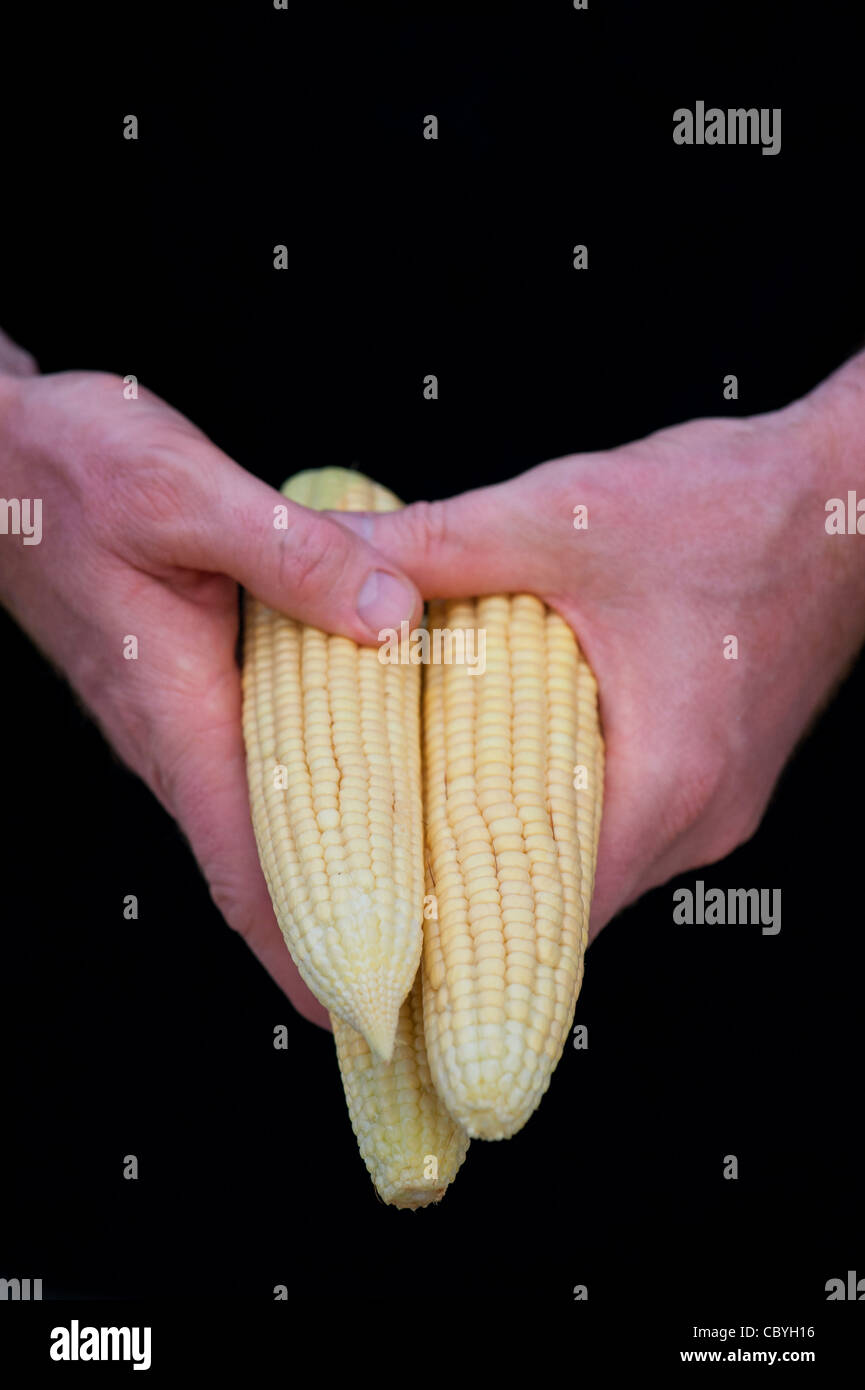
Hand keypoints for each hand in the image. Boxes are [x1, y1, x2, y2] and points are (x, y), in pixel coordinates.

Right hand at [0, 362, 421, 1026]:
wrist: (0, 455)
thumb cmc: (72, 469)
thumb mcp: (184, 490)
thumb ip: (291, 553)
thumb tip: (391, 614)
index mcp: (179, 717)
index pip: (248, 868)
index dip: (307, 950)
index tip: (369, 1017)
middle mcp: (175, 741)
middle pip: (258, 873)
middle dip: (330, 939)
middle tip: (420, 984)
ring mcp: (175, 723)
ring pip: (258, 829)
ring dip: (326, 879)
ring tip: (411, 911)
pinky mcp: (181, 693)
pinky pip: (255, 774)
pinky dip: (310, 807)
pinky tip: (371, 792)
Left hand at [330, 372, 864, 937]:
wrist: (847, 497)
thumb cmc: (729, 506)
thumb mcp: (560, 517)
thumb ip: (430, 545)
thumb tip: (322, 555)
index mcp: (666, 781)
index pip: (539, 919)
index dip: (448, 933)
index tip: (375, 933)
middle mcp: (698, 820)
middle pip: (558, 907)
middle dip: (463, 897)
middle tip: (372, 881)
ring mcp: (716, 806)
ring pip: (589, 871)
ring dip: (511, 855)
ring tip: (419, 828)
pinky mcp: (719, 778)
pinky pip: (621, 829)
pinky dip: (557, 819)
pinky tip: (500, 774)